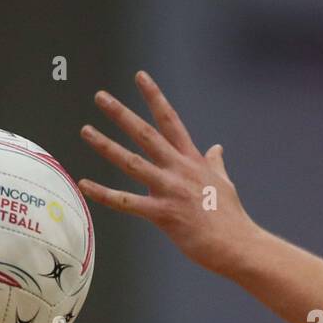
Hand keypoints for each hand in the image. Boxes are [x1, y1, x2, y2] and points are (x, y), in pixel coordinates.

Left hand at [77, 70, 262, 276]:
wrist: (238, 245)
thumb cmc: (231, 218)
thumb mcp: (225, 184)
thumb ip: (215, 163)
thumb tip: (217, 148)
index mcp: (193, 160)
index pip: (171, 121)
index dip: (155, 97)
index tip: (140, 77)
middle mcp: (179, 170)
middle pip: (146, 135)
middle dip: (122, 114)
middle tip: (101, 96)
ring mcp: (170, 190)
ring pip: (132, 162)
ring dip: (107, 145)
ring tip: (86, 130)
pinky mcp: (163, 214)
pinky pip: (126, 202)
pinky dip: (103, 194)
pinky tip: (84, 184)